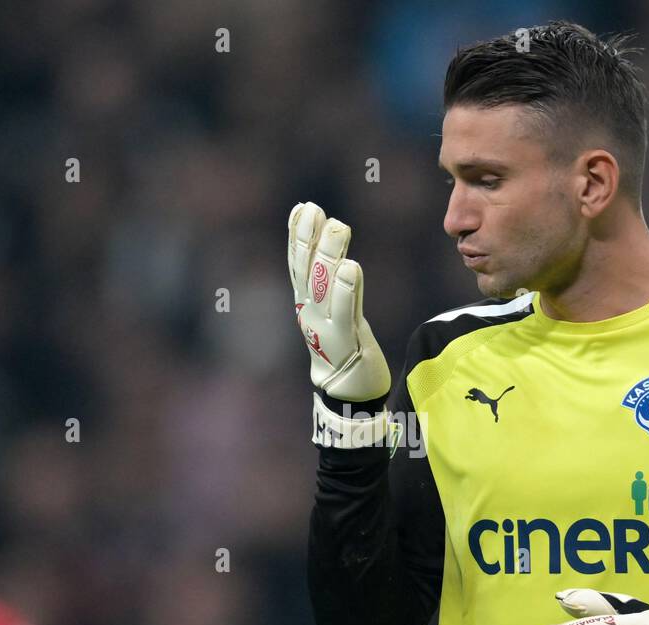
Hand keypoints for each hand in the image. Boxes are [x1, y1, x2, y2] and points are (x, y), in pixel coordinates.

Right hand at [287, 202, 389, 402]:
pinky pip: (345, 312)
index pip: (298, 264)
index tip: (301, 207)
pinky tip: (351, 266)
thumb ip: (330, 279)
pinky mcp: (346, 342)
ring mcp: (325, 327)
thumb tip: (328, 242)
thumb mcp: (334, 309)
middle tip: (313, 208)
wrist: (347, 393)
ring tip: (337, 226)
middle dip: (307, 238)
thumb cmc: (344, 346)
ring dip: (329, 254)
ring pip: (325, 285)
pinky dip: (347, 289)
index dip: (297, 235)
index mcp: (306, 303)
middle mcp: (311, 312)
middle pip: (306, 270)